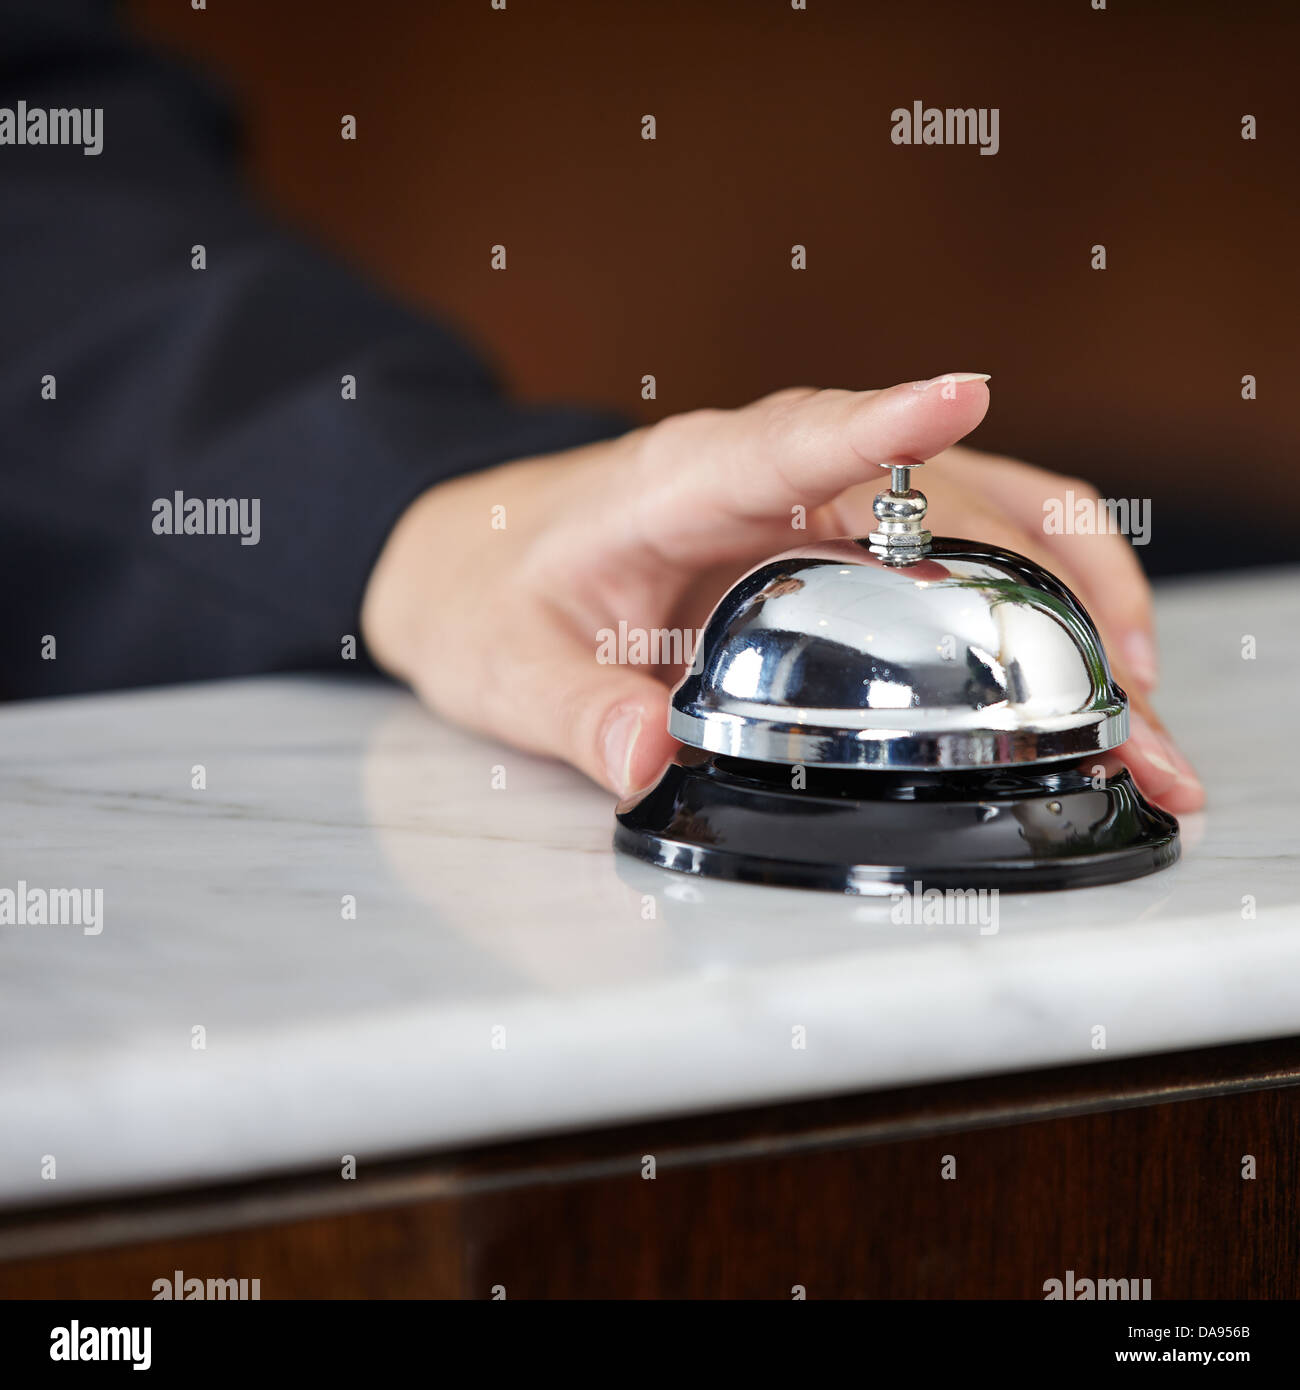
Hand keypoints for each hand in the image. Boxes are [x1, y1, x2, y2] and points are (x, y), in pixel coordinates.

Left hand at [360, 377, 1203, 813]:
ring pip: (972, 504)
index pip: (789, 438)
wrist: (479, 553)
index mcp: (680, 480)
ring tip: (1131, 687)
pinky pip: (958, 533)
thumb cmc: (490, 592)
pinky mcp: (835, 530)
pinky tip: (1078, 657)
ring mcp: (813, 495)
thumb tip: (646, 757)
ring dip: (1063, 582)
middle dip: (1035, 571)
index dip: (879, 421)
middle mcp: (769, 471)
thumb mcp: (508, 666)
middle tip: (1116, 671)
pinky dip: (1032, 586)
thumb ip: (574, 712)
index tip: (959, 396)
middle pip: (929, 486)